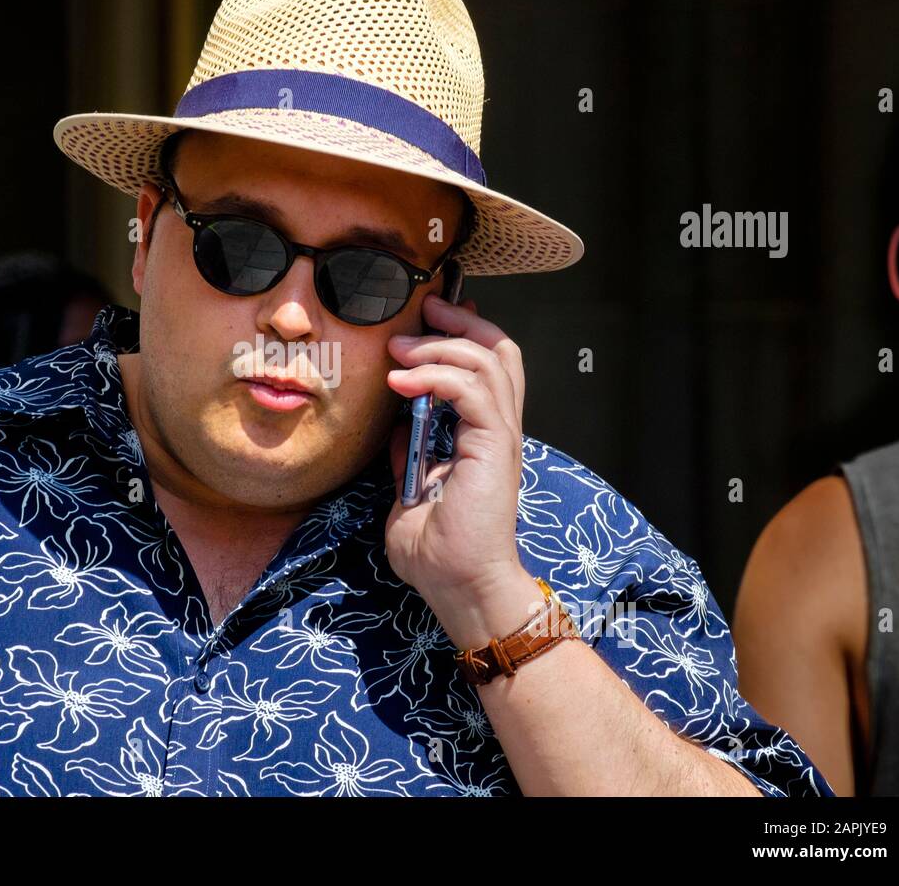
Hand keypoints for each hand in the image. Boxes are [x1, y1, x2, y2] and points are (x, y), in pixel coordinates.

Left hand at [384, 294, 538, 648]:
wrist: (460, 588)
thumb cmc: (439, 551)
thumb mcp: (411, 489)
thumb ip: (409, 452)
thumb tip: (398, 422)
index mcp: (484, 435)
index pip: (488, 365)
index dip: (462, 334)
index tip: (426, 320)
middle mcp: (500, 429)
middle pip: (499, 348)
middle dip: (460, 322)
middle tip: (423, 311)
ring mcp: (500, 437)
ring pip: (489, 359)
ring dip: (440, 346)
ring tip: (400, 350)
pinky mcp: (494, 448)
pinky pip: (472, 391)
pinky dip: (436, 376)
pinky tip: (401, 381)